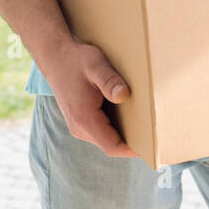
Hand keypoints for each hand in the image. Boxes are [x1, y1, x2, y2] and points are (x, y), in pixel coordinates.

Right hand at [38, 38, 139, 158]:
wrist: (55, 57)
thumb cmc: (76, 60)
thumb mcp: (95, 64)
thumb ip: (110, 81)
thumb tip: (124, 95)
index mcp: (84, 118)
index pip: (112, 146)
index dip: (132, 150)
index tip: (151, 145)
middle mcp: (79, 127)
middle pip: (110, 145)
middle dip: (131, 142)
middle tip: (153, 132)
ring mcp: (78, 126)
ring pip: (105, 140)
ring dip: (122, 135)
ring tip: (142, 122)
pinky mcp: (79, 121)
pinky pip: (100, 133)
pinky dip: (114, 128)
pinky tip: (125, 114)